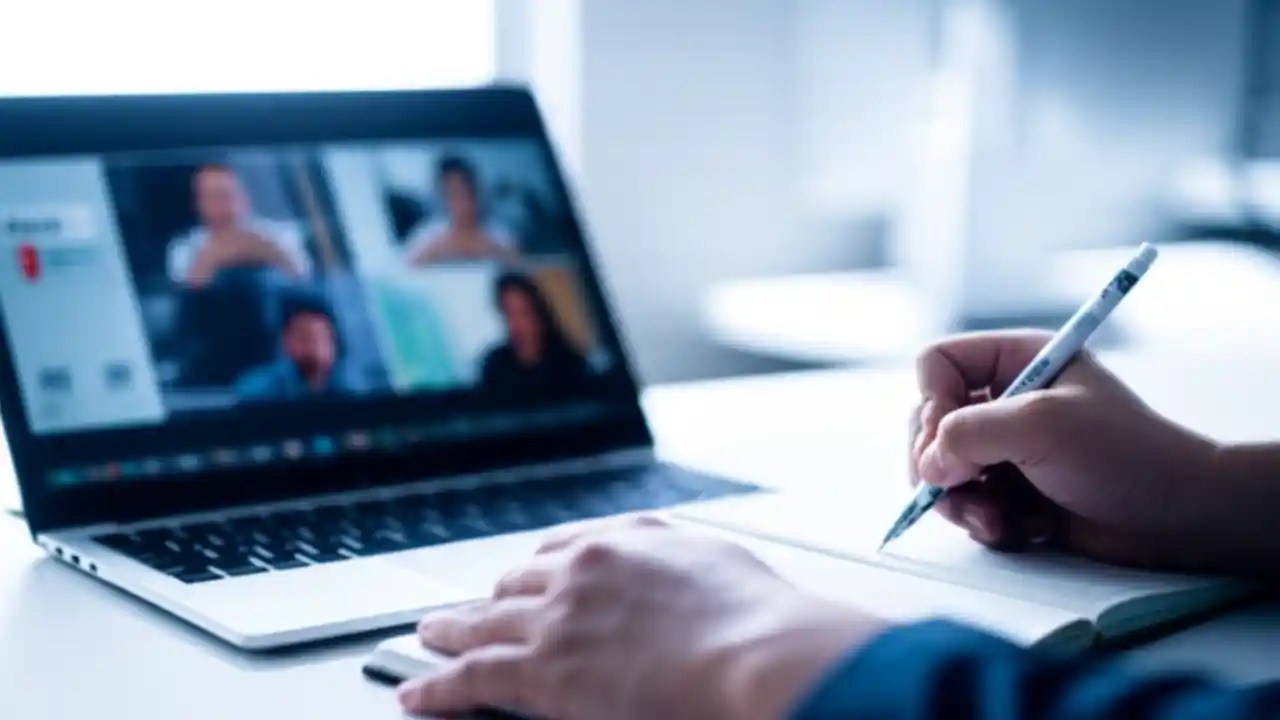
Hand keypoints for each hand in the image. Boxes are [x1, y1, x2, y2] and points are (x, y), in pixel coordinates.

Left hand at [398, 517, 884, 719]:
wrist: (757, 653)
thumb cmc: (761, 621)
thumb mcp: (721, 566)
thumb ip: (683, 565)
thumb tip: (683, 579)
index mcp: (629, 539)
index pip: (563, 548)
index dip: (537, 567)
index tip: (526, 575)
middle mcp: (584, 568)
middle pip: (518, 581)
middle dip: (494, 597)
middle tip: (474, 610)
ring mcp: (559, 616)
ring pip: (485, 621)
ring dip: (452, 630)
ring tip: (430, 637)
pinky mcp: (542, 668)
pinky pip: (471, 674)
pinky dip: (439, 684)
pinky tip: (420, 690)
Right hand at [910, 331, 1221, 569]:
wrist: (1179, 518)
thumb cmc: (1122, 456)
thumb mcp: (1039, 425)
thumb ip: (966, 434)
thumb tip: (926, 466)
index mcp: (1016, 360)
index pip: (937, 365)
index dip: (931, 402)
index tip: (946, 441)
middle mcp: (1007, 400)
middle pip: (927, 421)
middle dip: (938, 464)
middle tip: (960, 489)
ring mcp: (1009, 449)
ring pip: (942, 471)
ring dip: (962, 502)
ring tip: (998, 521)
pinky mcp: (1015, 493)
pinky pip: (968, 505)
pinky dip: (986, 522)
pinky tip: (1023, 530)